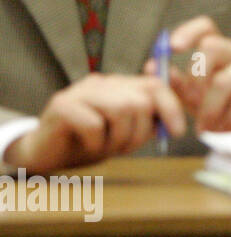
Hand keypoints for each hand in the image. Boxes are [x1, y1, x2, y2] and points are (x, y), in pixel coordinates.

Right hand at [4, 74, 185, 172]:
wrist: (47, 153)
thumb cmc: (89, 142)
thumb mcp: (126, 133)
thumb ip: (148, 123)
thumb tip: (174, 124)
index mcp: (120, 85)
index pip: (155, 85)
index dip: (171, 107)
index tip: (177, 132)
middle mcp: (102, 83)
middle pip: (140, 100)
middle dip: (141, 132)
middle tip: (126, 148)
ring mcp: (80, 91)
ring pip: (121, 109)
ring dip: (120, 138)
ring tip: (108, 148)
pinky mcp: (62, 105)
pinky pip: (94, 124)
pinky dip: (98, 143)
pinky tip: (90, 147)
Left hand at [162, 16, 230, 131]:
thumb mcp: (200, 101)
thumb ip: (179, 85)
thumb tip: (151, 66)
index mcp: (224, 51)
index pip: (206, 26)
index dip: (187, 31)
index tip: (172, 48)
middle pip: (211, 47)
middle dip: (195, 80)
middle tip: (193, 107)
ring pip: (223, 80)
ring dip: (210, 110)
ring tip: (207, 130)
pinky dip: (229, 119)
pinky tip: (227, 130)